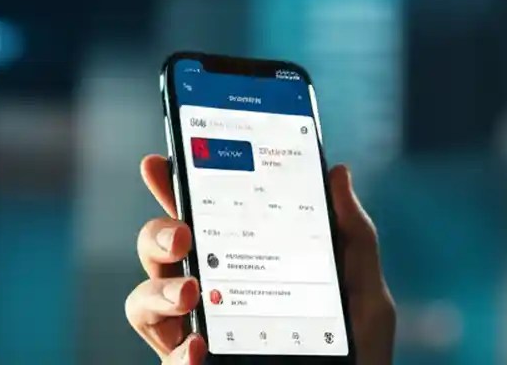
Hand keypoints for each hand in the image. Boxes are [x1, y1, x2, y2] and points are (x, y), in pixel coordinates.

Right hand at [125, 154, 396, 363]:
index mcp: (244, 261)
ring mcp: (197, 334)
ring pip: (143, 300)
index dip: (172, 185)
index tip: (160, 161)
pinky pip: (167, 359)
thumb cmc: (356, 353)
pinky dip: (178, 353)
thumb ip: (353, 236)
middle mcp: (212, 293)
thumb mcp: (363, 293)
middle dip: (157, 232)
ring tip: (190, 292)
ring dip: (157, 289)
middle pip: (160, 250)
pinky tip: (199, 347)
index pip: (199, 215)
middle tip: (184, 234)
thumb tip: (337, 173)